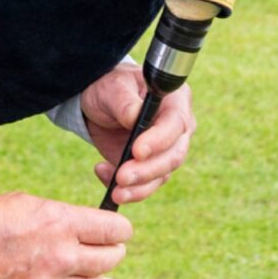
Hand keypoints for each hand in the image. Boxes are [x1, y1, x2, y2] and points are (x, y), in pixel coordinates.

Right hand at [0, 193, 133, 278]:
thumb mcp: (29, 203)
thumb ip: (60, 217)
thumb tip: (78, 226)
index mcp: (64, 224)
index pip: (114, 230)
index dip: (119, 229)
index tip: (116, 230)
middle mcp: (63, 256)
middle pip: (109, 260)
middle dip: (111, 253)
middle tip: (106, 251)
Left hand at [79, 63, 195, 204]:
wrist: (100, 106)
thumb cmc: (111, 89)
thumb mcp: (113, 88)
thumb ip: (124, 102)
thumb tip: (134, 117)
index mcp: (176, 101)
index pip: (176, 124)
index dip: (159, 141)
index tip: (137, 151)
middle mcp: (177, 129)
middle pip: (174, 156)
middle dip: (148, 170)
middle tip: (122, 177)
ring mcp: (166, 151)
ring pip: (161, 176)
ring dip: (138, 187)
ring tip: (115, 190)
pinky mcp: (151, 168)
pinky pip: (145, 186)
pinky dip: (127, 189)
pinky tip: (104, 175)